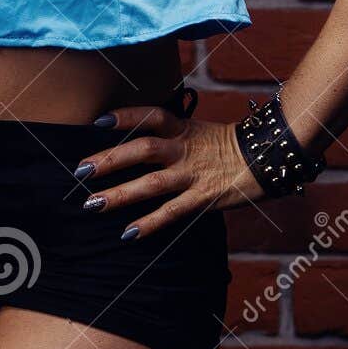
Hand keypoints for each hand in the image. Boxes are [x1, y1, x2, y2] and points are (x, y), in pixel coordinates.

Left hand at [73, 104, 266, 241]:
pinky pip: (172, 212)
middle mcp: (184, 149)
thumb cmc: (225, 145)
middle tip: (80, 171)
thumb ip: (167, 134)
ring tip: (92, 204)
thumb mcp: (195, 130)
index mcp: (182, 128)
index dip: (126, 117)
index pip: (151, 116)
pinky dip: (150, 223)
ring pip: (151, 184)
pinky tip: (128, 232)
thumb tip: (131, 141)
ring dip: (120, 194)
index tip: (98, 122)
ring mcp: (193, 175)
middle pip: (142, 150)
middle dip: (109, 160)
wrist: (267, 159)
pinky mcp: (203, 199)